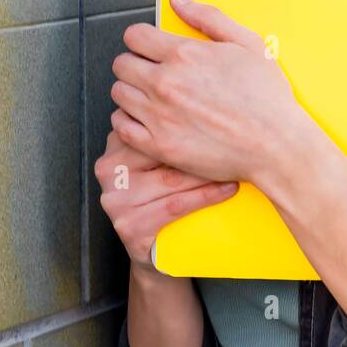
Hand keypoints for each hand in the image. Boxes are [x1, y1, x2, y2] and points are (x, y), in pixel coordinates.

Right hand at [94, 127, 238, 271]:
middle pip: (163, 150)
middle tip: (235, 140)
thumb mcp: (161, 159)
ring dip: (209, 172)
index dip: (189, 122)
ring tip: (237, 165)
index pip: (152, 125)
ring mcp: (116, 200)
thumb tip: (210, 96)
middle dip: (202, 147)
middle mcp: (109, 171)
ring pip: (172, 178)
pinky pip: (175, 205)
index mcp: (116, 146)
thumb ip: (168, 130)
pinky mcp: (129, 226)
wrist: (158, 249)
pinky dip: (206, 196)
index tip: (221, 118)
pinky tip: (228, 189)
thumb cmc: (165, 195)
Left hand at [108, 0, 310, 189]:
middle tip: (152, 72)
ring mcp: (159, 115)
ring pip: (118, 94)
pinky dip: (128, 121)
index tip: (149, 47)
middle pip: (121, 64)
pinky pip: (120, 127)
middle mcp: (166, 83)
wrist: (276, 144)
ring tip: (152, 97)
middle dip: (135, 63)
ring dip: (131, 91)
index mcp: (185, 54)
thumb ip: (208, 17)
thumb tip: (178, 1)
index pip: (134, 35)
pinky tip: (147, 119)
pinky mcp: (158, 145)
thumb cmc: (267, 98)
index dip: (141, 38)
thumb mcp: (248, 43)